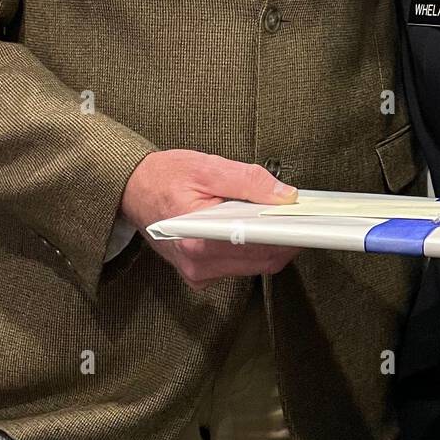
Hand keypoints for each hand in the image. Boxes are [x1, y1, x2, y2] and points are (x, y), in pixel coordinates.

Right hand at [121, 149, 299, 290]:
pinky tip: (257, 225)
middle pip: (262, 260)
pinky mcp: (200, 272)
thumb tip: (284, 195)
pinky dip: (255, 247)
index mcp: (198, 239)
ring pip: (254, 265)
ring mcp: (199, 272)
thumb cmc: (164, 176)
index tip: (309, 220)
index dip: (289, 234)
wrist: (131, 190)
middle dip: (286, 237)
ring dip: (272, 242)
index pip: (258, 246)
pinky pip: (240, 264)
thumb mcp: (207, 168)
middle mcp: (198, 264)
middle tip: (300, 213)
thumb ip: (248, 180)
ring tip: (279, 215)